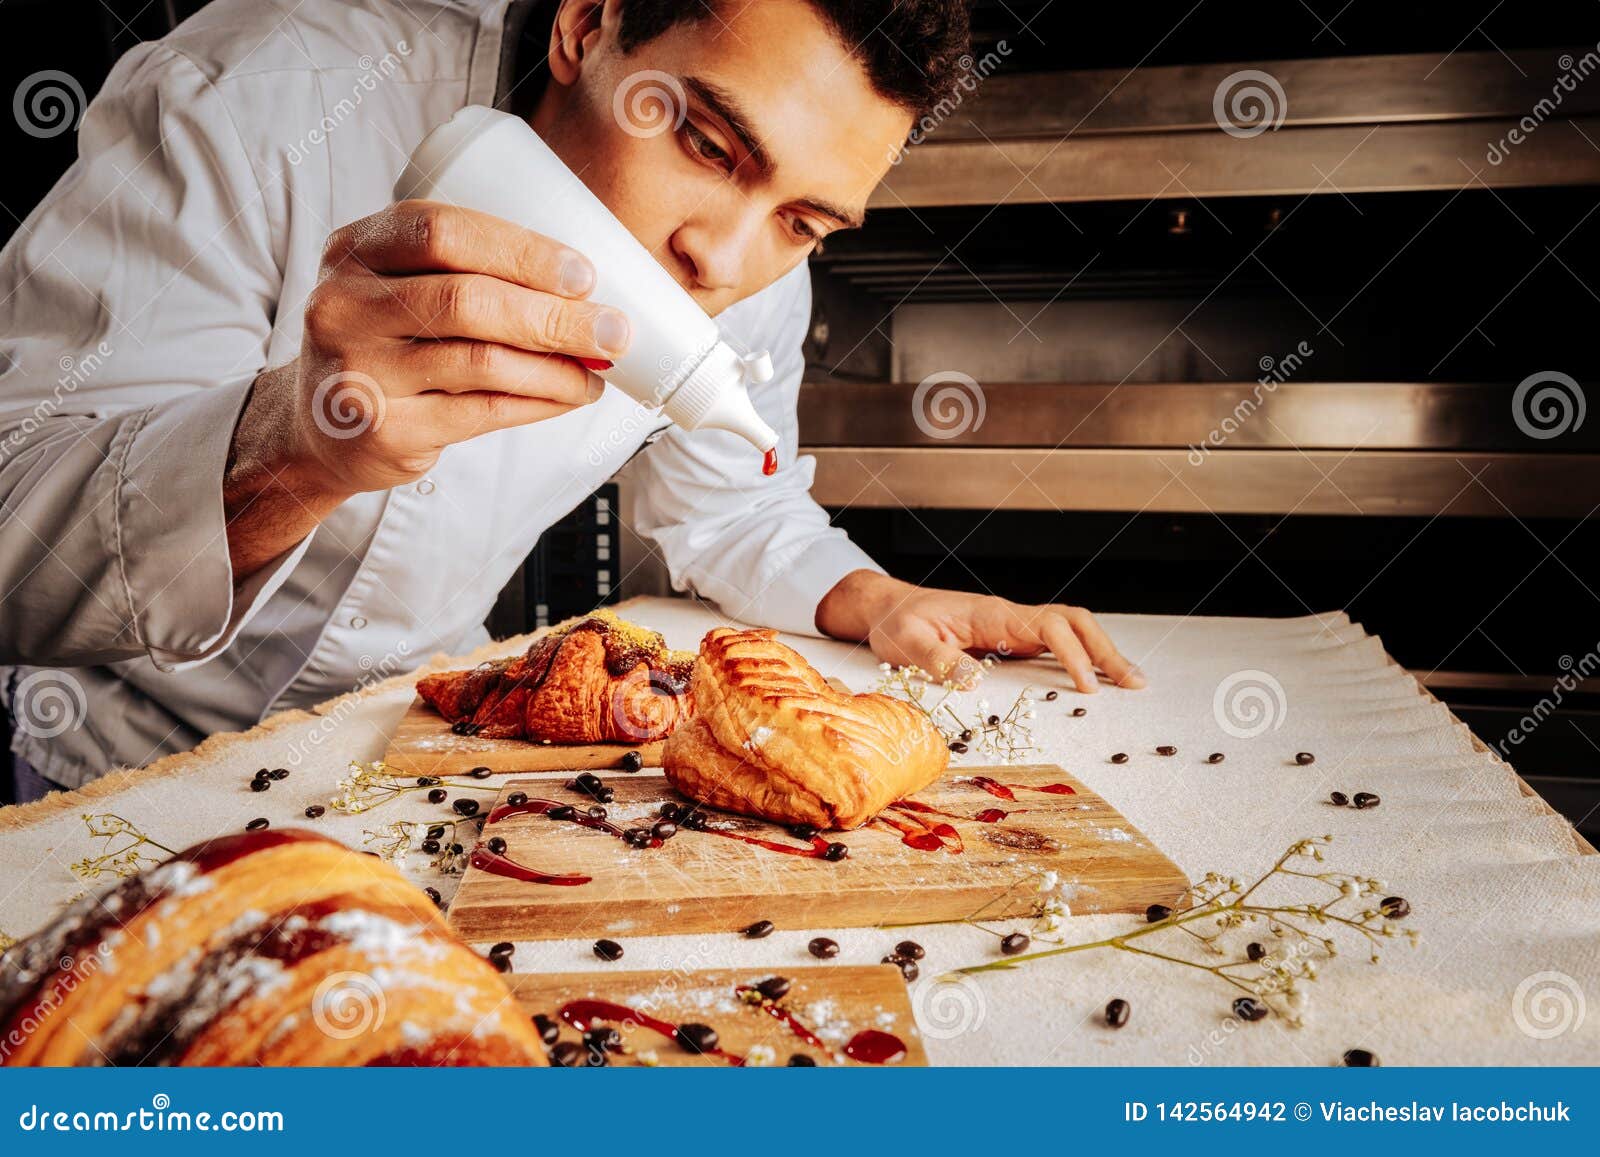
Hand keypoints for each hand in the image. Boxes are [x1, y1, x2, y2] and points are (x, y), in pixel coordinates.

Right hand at [246, 199, 631, 497]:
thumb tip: (587, 289)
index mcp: (355, 249)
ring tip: (597, 372)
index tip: (583, 274)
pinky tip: (567, 398)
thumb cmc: (387, 344)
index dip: (521, 250)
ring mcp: (357, 371)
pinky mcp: (381, 430)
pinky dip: (537, 404)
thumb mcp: (399, 287)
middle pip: (466, 299)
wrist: (321, 429)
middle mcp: (344, 305)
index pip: (441, 232)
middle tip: (612, 331)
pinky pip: (480, 413)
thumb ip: (467, 272)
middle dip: (554, 316)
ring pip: (480, 362)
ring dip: (556, 369)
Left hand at [816, 571, 1145, 692]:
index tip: (1088, 686)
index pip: (1047, 627)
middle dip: (1107, 651)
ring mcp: (1014, 627)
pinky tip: (1098, 677)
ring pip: (1071, 630)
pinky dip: (1081, 658)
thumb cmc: (898, 622)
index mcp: (992, 614)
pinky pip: (1055, 644)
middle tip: (1135, 683)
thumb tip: (974, 683)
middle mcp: (1010, 617)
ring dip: (1102, 652)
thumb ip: (938, 660)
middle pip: (1073, 623)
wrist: (889, 607)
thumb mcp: (907, 643)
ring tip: (1131, 681)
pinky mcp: (1011, 639)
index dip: (1072, 655)